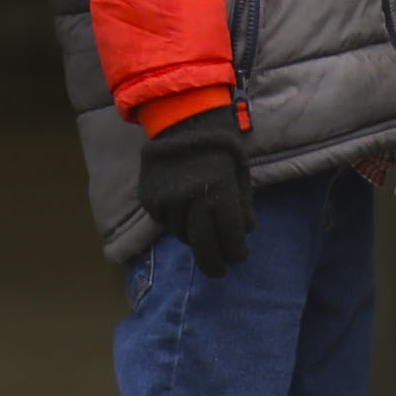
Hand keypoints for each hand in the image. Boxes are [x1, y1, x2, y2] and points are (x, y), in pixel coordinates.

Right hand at [134, 111, 255, 274]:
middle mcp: (192, 201)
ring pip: (182, 235)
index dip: (236, 252)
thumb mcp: (240, 174)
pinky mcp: (151, 200)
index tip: (238, 258)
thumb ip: (242, 205)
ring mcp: (168, 201)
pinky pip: (165, 223)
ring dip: (195, 239)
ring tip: (203, 233)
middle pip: (203, 246)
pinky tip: (185, 215)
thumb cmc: (220, 148)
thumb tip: (244, 233)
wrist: (183, 123)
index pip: (230, 237)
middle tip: (219, 272)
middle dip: (214, 263)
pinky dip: (177, 224)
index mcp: (220, 193)